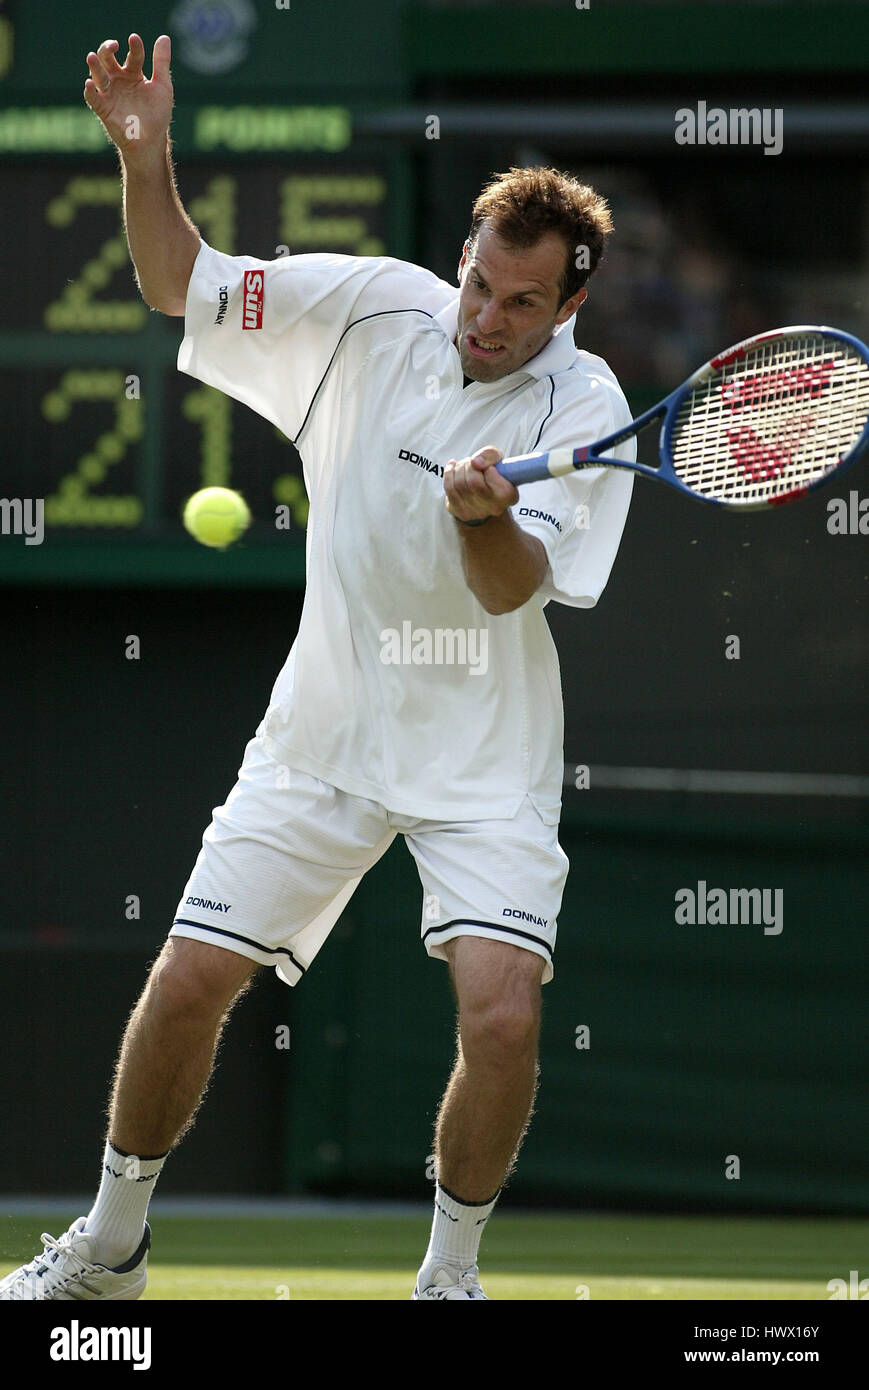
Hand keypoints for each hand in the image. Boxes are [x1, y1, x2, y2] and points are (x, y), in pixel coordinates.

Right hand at [83, 34, 173, 167]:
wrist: (151, 141)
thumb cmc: (157, 114)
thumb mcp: (162, 87)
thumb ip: (161, 63)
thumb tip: (164, 37)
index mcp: (133, 73)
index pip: (133, 56)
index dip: (134, 47)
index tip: (134, 39)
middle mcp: (118, 80)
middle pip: (108, 59)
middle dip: (107, 49)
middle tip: (113, 45)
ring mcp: (109, 93)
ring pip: (97, 74)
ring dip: (94, 66)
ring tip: (92, 56)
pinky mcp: (103, 108)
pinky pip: (92, 97)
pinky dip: (89, 91)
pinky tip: (89, 84)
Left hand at [443, 445, 518, 524]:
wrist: (483, 496)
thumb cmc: (492, 475)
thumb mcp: (497, 460)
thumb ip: (490, 455)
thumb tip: (475, 462)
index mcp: (508, 495)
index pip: (491, 475)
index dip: (485, 465)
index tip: (486, 466)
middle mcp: (495, 508)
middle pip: (473, 481)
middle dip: (468, 465)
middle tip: (472, 463)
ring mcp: (477, 513)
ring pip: (460, 484)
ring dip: (459, 469)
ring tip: (464, 466)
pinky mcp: (461, 512)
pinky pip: (450, 489)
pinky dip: (449, 474)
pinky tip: (452, 468)